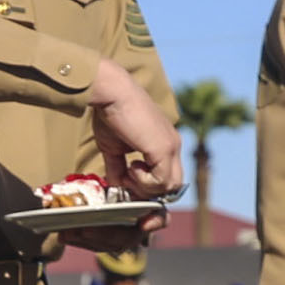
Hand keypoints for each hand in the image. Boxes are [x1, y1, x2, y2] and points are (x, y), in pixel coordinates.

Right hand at [88, 61, 181, 198]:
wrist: (112, 93)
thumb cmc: (111, 114)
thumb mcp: (114, 148)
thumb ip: (118, 169)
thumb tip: (115, 188)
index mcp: (164, 143)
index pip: (166, 176)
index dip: (147, 186)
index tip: (126, 181)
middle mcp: (173, 145)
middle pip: (172, 185)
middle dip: (148, 191)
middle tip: (127, 180)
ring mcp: (172, 147)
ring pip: (170, 187)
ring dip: (145, 187)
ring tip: (129, 171)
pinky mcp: (165, 149)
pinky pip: (162, 182)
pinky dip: (145, 181)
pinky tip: (132, 166)